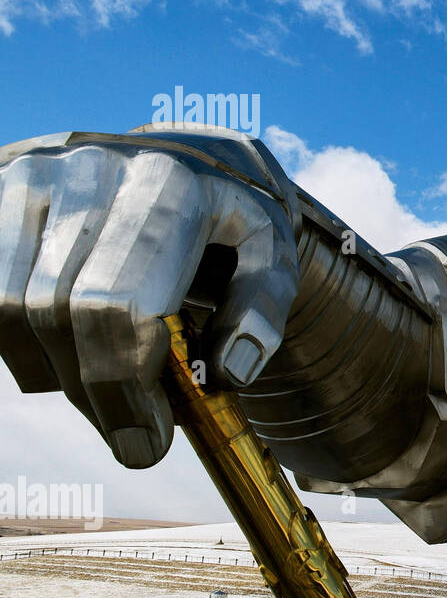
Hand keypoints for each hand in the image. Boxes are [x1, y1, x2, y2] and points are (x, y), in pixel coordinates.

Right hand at [0, 132, 299, 467]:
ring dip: (52, 373)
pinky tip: (63, 356)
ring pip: (7, 305)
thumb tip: (229, 373)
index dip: (125, 384)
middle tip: (130, 438)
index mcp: (170, 184)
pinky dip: (15, 344)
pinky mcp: (0, 187)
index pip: (121, 303)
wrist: (185, 155)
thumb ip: (262, 309)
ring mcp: (34, 173)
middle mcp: (92, 169)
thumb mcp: (269, 252)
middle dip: (94, 391)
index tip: (148, 443)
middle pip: (60, 310)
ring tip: (103, 394)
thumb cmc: (229, 218)